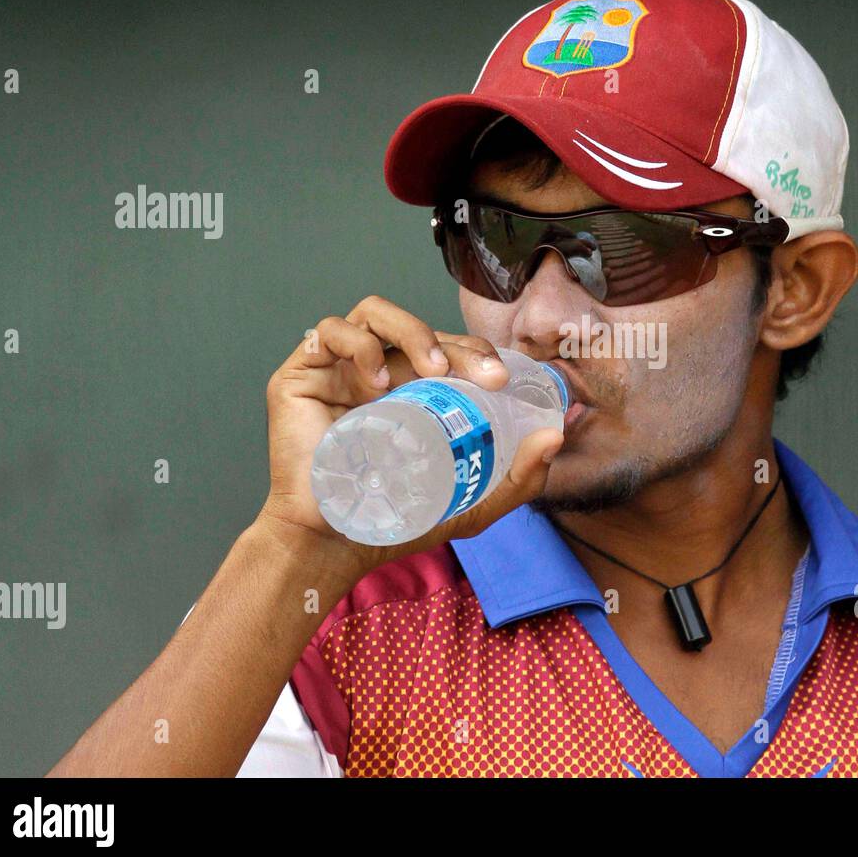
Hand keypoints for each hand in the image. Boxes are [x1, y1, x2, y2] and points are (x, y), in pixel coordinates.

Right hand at [256, 295, 563, 577]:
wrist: (335, 543)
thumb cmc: (397, 520)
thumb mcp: (472, 502)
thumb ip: (518, 477)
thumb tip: (555, 436)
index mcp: (413, 391)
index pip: (449, 351)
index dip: (477, 353)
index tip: (501, 380)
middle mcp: (377, 373)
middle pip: (421, 330)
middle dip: (459, 346)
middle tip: (482, 376)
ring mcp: (338, 370)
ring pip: (375, 314)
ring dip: (413, 333)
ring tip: (431, 371)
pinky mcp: (301, 374)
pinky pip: (328, 332)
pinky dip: (359, 346)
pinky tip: (375, 383)